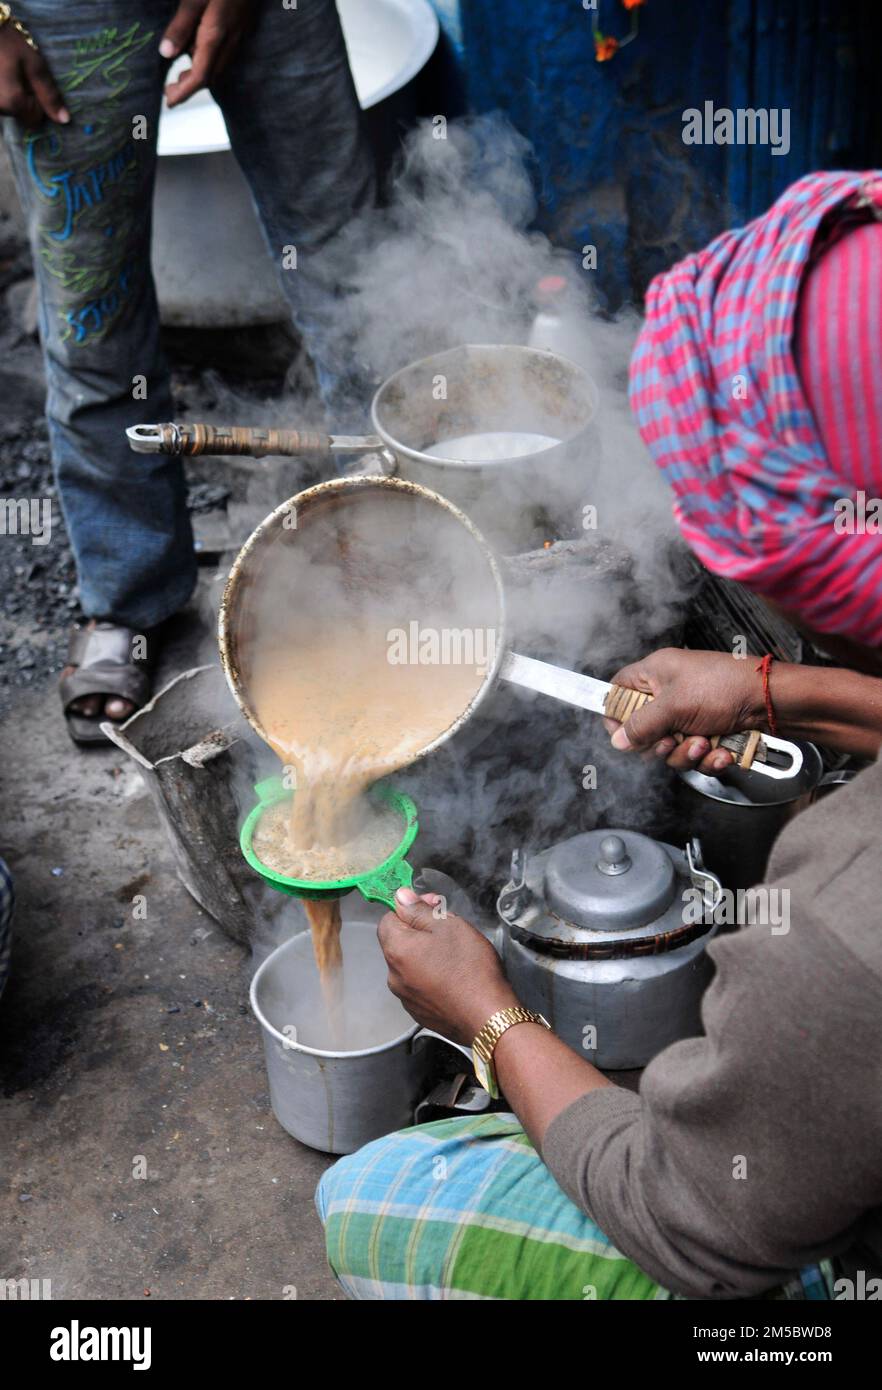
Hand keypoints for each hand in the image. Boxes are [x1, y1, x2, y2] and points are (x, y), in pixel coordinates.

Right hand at [0, 21, 67, 125]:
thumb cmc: (9, 42)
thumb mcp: (34, 65)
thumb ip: (49, 94)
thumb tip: (65, 120)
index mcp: (13, 102)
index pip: (36, 119)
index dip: (38, 102)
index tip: (32, 82)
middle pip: (21, 115)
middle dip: (25, 98)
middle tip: (19, 74)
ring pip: (9, 108)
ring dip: (13, 95)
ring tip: (8, 72)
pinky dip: (2, 91)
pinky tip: (1, 74)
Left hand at [160, 0, 252, 107]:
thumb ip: (181, 26)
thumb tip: (166, 54)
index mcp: (216, 36)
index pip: (200, 77)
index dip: (184, 93)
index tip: (169, 101)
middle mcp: (230, 41)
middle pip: (210, 76)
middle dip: (190, 86)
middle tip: (170, 88)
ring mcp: (239, 35)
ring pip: (218, 65)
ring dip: (200, 73)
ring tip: (180, 71)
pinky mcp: (242, 27)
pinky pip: (225, 52)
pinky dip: (209, 59)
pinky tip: (198, 48)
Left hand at [378, 888, 518, 1045]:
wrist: (487, 1018)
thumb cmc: (470, 969)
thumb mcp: (448, 926)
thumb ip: (419, 910)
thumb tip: (400, 897)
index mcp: (397, 950)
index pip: (388, 919)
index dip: (410, 908)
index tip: (433, 905)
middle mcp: (394, 976)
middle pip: (399, 942)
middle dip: (419, 930)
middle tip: (448, 927)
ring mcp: (406, 998)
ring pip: (409, 965)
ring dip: (425, 954)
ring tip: (454, 954)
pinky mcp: (419, 1013)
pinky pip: (419, 985)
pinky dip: (431, 976)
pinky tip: (454, 977)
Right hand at [603, 646, 763, 774]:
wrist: (772, 702)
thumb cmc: (726, 688)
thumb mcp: (674, 706)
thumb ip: (641, 725)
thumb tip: (618, 739)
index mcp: (656, 672)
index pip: (619, 691)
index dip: (617, 715)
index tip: (624, 735)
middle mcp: (670, 692)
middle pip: (644, 728)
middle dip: (660, 744)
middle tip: (671, 740)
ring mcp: (690, 713)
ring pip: (670, 747)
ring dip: (686, 753)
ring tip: (704, 744)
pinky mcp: (709, 730)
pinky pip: (695, 754)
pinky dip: (708, 757)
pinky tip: (721, 752)